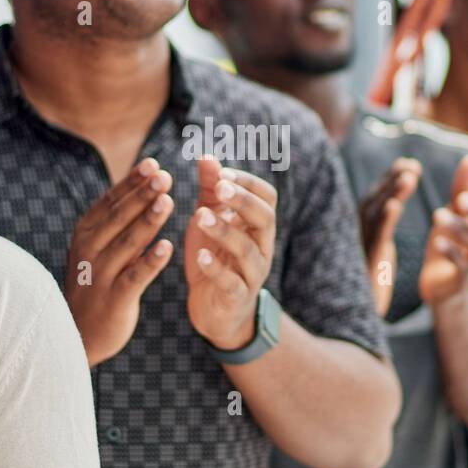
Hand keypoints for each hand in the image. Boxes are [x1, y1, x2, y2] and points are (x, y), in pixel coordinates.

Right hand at [64, 158, 174, 365]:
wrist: (79, 332)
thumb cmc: (96, 281)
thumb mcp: (98, 245)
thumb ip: (117, 218)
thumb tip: (144, 181)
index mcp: (86, 232)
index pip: (111, 201)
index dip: (132, 182)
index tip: (153, 163)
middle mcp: (89, 249)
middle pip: (120, 217)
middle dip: (143, 195)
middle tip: (165, 175)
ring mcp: (100, 274)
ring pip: (128, 242)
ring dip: (149, 221)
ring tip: (169, 201)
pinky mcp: (115, 298)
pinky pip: (135, 276)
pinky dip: (151, 261)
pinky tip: (167, 247)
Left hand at [185, 158, 275, 350]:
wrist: (215, 312)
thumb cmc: (215, 258)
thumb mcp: (210, 220)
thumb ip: (211, 190)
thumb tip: (207, 155)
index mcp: (257, 226)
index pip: (267, 197)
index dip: (248, 183)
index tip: (221, 172)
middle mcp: (261, 248)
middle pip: (265, 219)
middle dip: (243, 201)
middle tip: (219, 188)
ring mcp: (252, 274)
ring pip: (248, 250)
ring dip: (225, 231)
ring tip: (200, 217)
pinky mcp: (236, 298)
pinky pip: (233, 283)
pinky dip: (217, 269)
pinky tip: (201, 256)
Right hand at [357, 157, 421, 315]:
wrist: (356, 316)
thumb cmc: (369, 284)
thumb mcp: (376, 251)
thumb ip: (380, 230)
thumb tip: (388, 207)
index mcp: (365, 229)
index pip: (378, 197)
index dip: (392, 179)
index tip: (409, 165)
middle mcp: (360, 232)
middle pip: (377, 197)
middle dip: (394, 179)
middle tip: (413, 165)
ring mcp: (363, 244)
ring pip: (377, 212)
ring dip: (393, 192)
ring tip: (410, 176)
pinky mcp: (369, 260)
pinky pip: (377, 236)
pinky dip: (385, 219)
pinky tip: (395, 205)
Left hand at [418, 155, 467, 305]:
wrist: (441, 290)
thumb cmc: (452, 245)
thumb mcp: (457, 215)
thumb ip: (464, 188)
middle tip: (462, 199)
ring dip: (459, 229)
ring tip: (438, 215)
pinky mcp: (463, 281)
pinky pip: (462, 266)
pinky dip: (451, 252)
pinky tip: (437, 241)